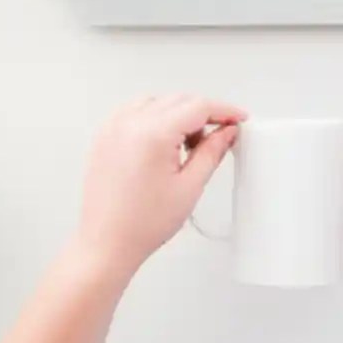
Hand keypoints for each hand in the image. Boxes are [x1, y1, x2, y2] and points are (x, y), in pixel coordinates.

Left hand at [81, 96, 246, 263]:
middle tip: (218, 138)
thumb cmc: (141, 224)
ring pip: (158, 102)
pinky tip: (164, 142)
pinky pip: (136, 110)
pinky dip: (155, 117)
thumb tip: (226, 132)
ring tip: (187, 147)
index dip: (224, 111)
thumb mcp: (190, 187)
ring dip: (179, 114)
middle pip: (179, 100)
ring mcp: (113, 127)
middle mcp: (130, 124)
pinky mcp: (105, 135)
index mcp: (153, 134)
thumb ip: (212, 152)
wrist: (106, 242)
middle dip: (203, 114)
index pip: (198, 107)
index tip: (237, 119)